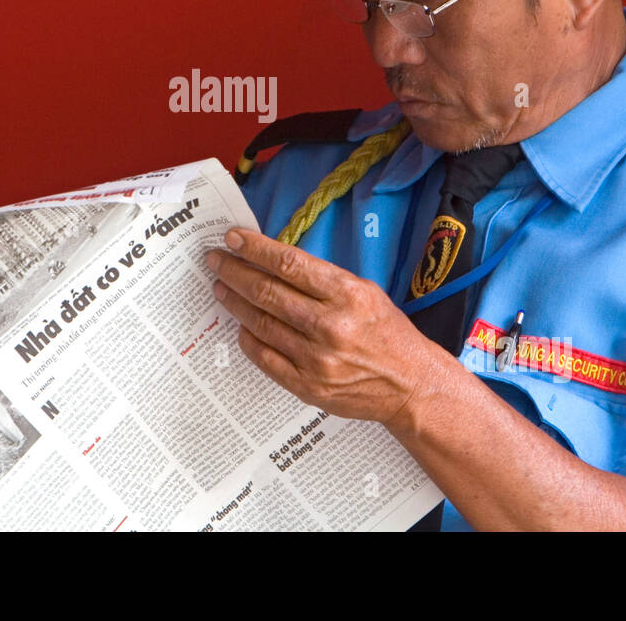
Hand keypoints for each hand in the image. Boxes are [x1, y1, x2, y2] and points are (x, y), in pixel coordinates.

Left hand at [205, 227, 443, 426]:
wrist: (410, 384)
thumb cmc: (387, 332)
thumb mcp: (365, 292)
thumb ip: (322, 280)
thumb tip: (274, 262)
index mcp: (347, 294)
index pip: (289, 263)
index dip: (255, 249)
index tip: (233, 238)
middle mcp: (330, 325)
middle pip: (267, 292)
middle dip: (235, 272)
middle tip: (216, 260)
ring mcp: (317, 359)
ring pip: (262, 323)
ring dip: (235, 302)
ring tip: (221, 288)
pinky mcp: (308, 386)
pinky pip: (266, 358)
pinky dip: (248, 339)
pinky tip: (239, 326)